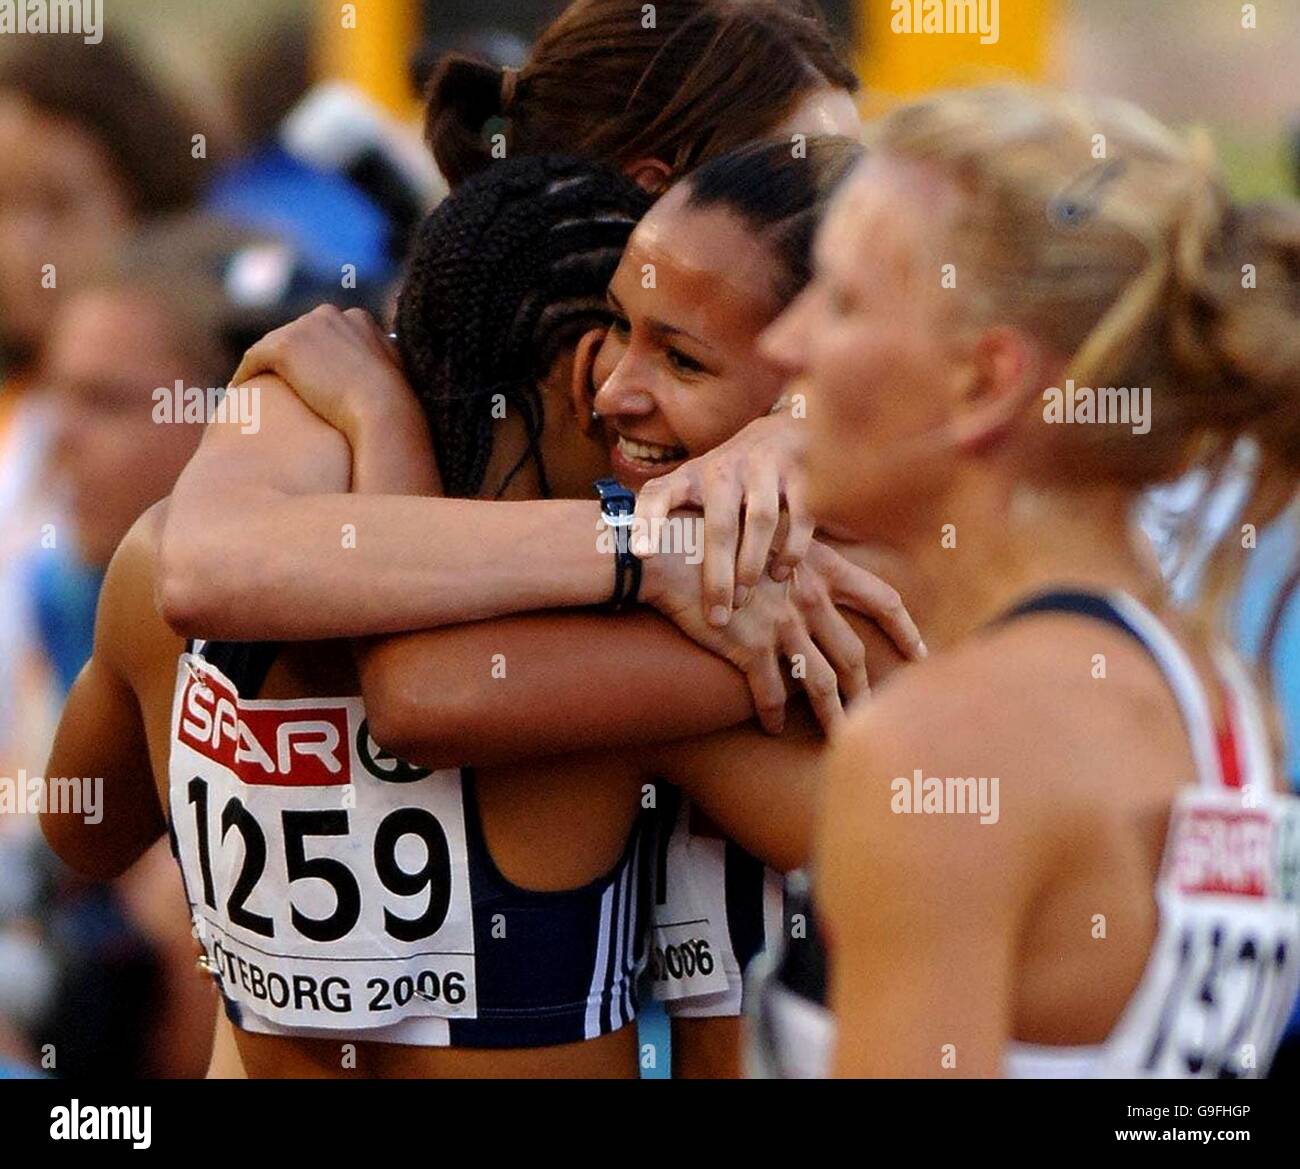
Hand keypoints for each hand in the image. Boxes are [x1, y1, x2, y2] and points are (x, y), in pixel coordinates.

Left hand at [230, 306, 412, 437]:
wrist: (385, 409)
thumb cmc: (397, 404)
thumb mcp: (395, 375)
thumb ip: (382, 364)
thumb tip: (381, 373)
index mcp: (358, 319)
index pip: (324, 335)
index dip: (313, 358)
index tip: (306, 379)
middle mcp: (329, 315)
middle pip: (297, 337)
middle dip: (287, 360)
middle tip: (275, 386)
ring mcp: (305, 327)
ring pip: (274, 346)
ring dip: (264, 367)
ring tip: (254, 391)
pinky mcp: (284, 346)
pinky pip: (255, 358)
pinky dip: (245, 374)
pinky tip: (239, 395)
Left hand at [632, 412, 809, 625]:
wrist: (778, 433)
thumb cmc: (722, 477)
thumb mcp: (689, 486)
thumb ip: (662, 514)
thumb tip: (633, 558)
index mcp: (689, 476)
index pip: (658, 496)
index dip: (646, 523)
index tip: (640, 556)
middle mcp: (724, 470)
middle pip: (720, 526)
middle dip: (717, 575)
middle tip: (716, 615)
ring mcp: (763, 470)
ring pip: (761, 520)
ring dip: (753, 563)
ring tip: (744, 599)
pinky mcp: (798, 478)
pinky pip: (798, 518)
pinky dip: (791, 550)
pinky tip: (780, 575)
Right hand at [643, 532, 915, 733]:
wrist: (672, 549)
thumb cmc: (713, 536)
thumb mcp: (767, 534)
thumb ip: (793, 555)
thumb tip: (802, 572)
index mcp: (819, 567)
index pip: (882, 598)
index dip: (905, 628)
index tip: (922, 651)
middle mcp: (808, 599)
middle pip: (853, 653)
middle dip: (869, 687)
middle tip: (884, 711)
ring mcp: (781, 626)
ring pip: (821, 682)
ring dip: (833, 714)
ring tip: (841, 738)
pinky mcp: (749, 648)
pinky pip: (770, 693)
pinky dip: (773, 715)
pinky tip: (773, 729)